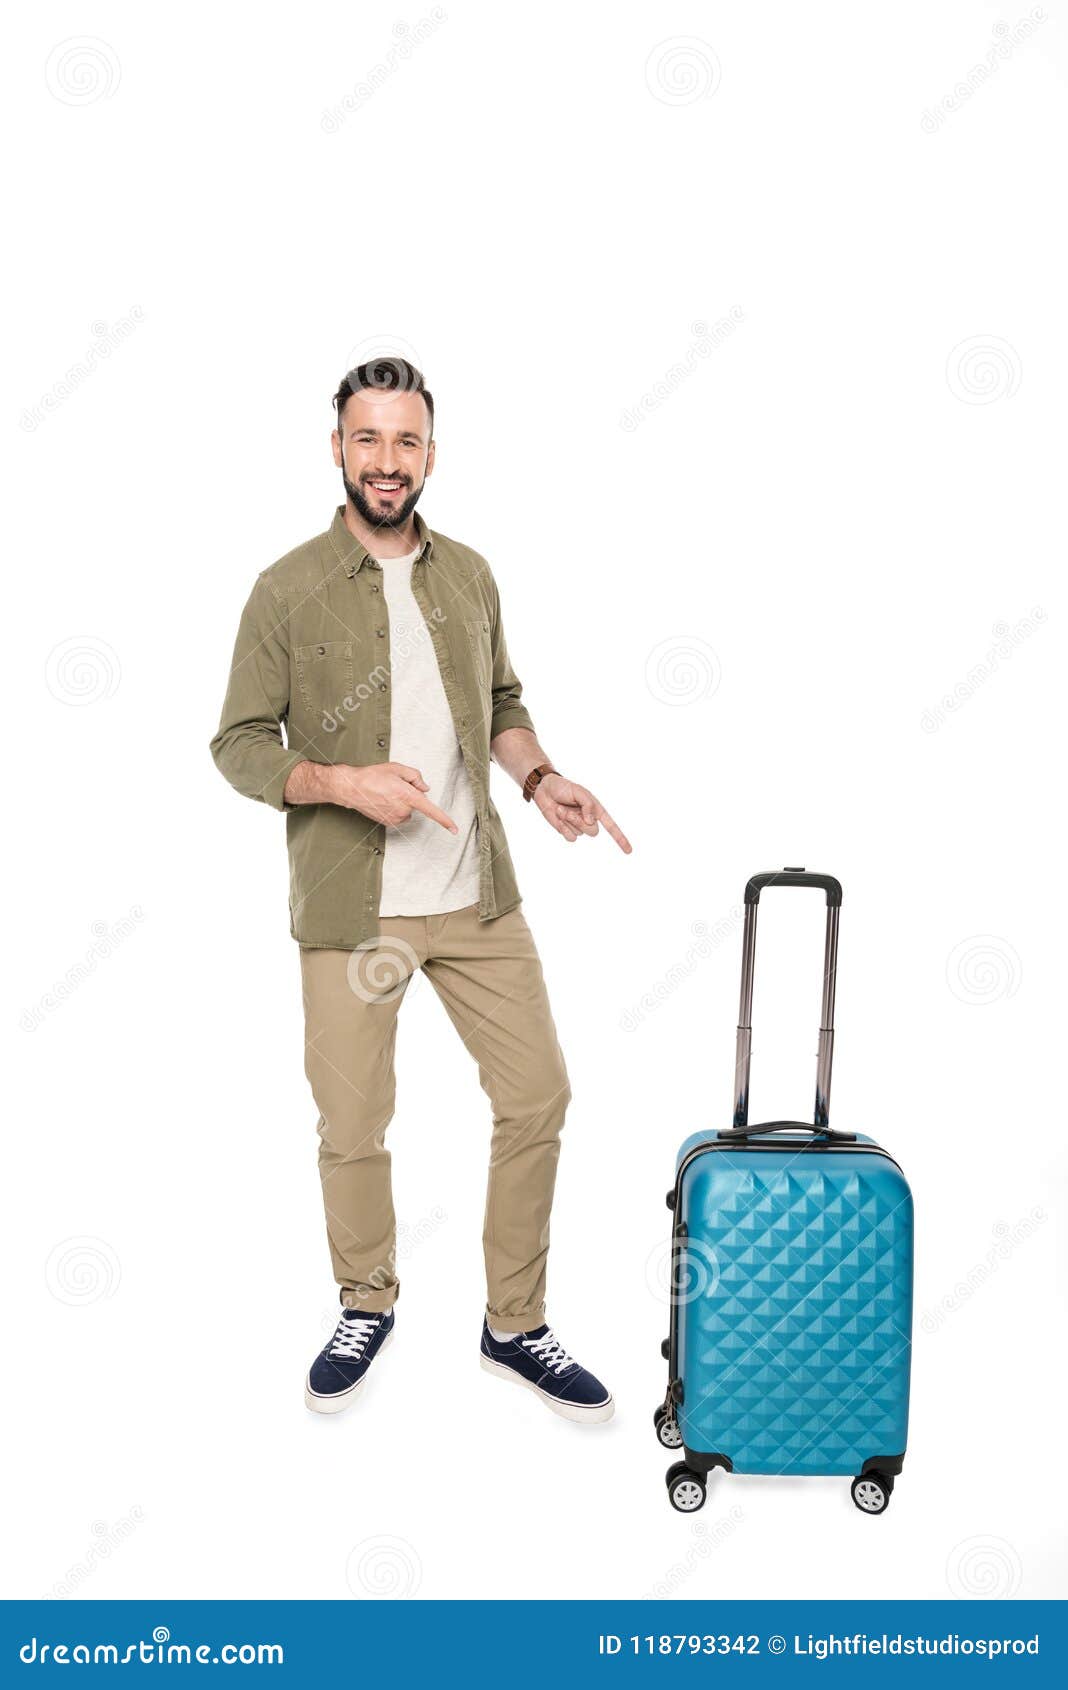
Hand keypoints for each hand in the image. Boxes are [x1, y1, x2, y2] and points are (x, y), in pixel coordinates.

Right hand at [286, 761, 457, 831]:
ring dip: (402, 802)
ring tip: (386, 793)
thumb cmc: (372, 776)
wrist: (352, 788)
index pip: (431, 810)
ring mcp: (395, 818)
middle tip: (395, 786)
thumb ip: (416, 776)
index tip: (454, 829)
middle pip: (417, 804)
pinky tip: (383, 801)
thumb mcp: (397, 768)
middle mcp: (403, 810)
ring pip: (408, 810)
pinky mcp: (388, 822)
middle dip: (411, 795)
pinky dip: (395, 808)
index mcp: (408, 795)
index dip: (444, 820)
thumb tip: (425, 788)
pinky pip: (399, 815)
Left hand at [534, 774, 631, 852]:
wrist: (545, 790)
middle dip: (580, 822)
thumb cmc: (564, 788)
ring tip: (561, 808)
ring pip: (579, 833)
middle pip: (593, 832)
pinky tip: (558, 816)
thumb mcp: (579, 792)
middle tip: (570, 811)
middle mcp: (589, 820)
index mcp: (597, 810)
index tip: (629, 851)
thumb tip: (592, 822)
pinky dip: (563, 828)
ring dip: (569, 820)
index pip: (611, 826)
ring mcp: (577, 826)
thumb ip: (588, 805)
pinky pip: (570, 837)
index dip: (620, 839)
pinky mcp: (566, 830)